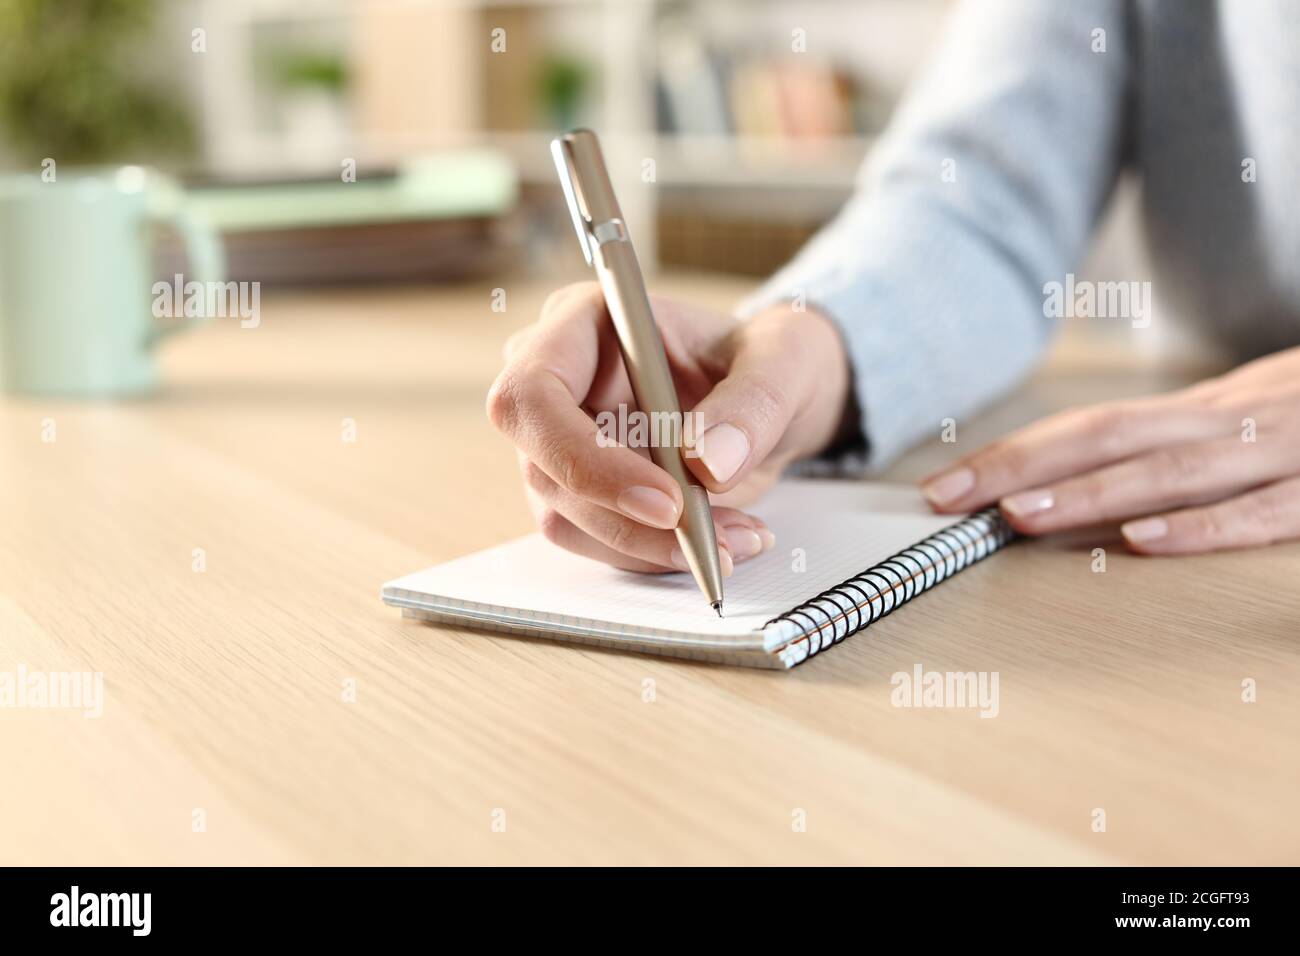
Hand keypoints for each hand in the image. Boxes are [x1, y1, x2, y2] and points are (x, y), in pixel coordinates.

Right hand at [487, 283, 850, 571]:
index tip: (666, 501)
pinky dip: (657, 553)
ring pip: (567, 516)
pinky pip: (597, 540)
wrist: (779, 397)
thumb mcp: (786, 361)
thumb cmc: (771, 357)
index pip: (533, 394)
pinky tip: (720, 540)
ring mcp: (562, 440)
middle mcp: (560, 381)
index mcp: (584, 322)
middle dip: (628, 519)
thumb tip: (707, 462)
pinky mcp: (582, 489)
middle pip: (545, 467)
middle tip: (712, 540)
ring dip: (650, 545)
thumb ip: (753, 403)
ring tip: (736, 539)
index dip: (584, 457)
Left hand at [920, 347, 1299, 553]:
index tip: (946, 484)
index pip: (1091, 425)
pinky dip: (1204, 526)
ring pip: (1173, 470)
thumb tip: (1093, 486)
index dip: (1015, 451)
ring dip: (1089, 493)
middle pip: (1108, 436)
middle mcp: (1234, 417)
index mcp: (1209, 408)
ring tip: (1017, 515)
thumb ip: (1185, 447)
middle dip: (1019, 465)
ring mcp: (1287, 447)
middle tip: (946, 498)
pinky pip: (1266, 509)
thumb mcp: (1256, 417)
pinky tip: (1143, 541)